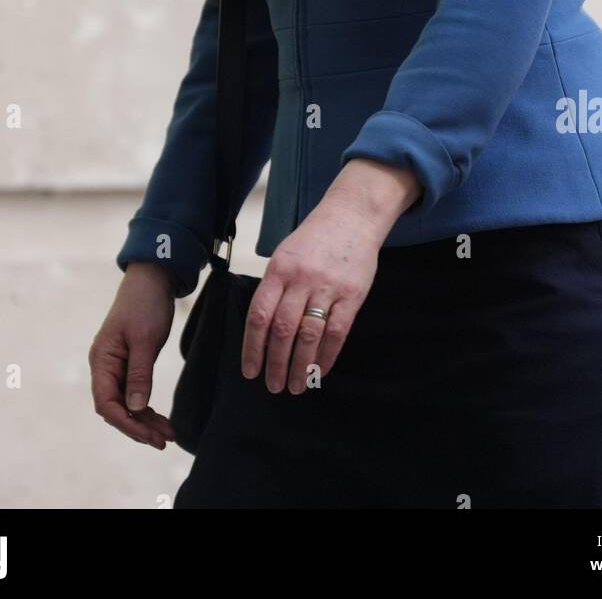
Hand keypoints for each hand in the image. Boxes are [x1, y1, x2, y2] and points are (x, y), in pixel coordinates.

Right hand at [89, 262, 177, 448]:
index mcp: (102, 361)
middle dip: (138, 427)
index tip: (149, 436)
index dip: (126, 424)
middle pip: (116, 408)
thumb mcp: (144, 339)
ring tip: (168, 435)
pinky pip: (135, 393)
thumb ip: (139, 374)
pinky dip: (148, 408)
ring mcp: (117, 367)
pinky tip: (162, 420)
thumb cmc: (145, 304)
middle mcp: (105, 367)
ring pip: (127, 404)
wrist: (152, 279)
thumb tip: (135, 408)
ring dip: (145, 421)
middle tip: (163, 441)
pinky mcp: (130, 364)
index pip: (106, 403)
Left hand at [241, 195, 382, 395]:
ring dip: (300, 366)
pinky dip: (326, 356)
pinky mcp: (352, 294)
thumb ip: (275, 288)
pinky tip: (319, 371)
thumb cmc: (315, 238)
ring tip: (294, 386)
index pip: (259, 315)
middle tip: (272, 386)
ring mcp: (328, 287)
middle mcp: (301, 279)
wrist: (352, 215)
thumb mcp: (285, 254)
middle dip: (275, 363)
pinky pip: (336, 332)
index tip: (249, 370)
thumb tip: (263, 330)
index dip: (252, 347)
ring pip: (309, 335)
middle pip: (282, 330)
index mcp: (279, 269)